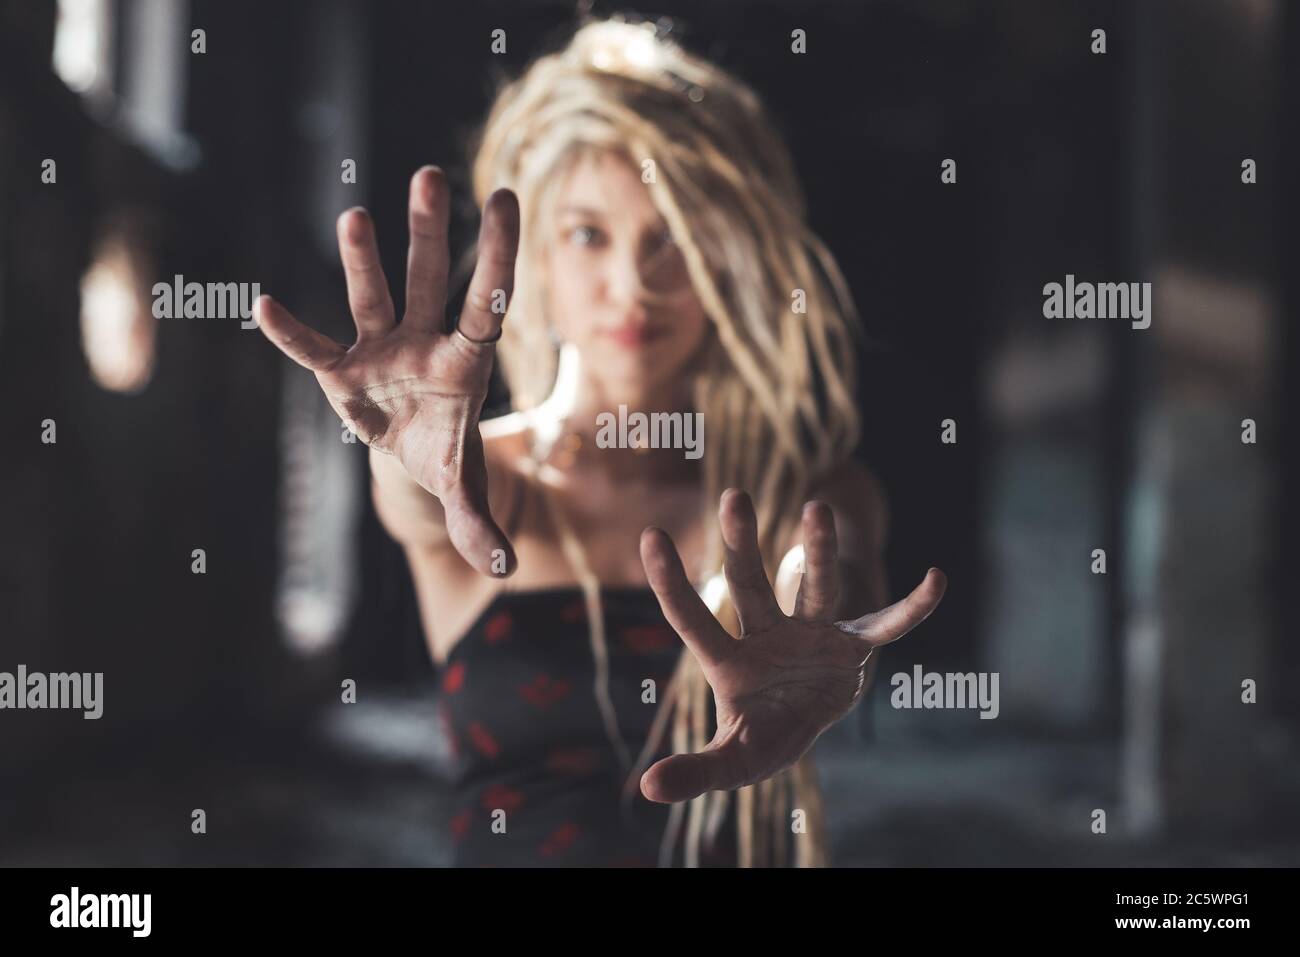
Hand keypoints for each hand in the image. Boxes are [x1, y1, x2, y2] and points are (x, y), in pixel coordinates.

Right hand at [255, 166, 519, 576]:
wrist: (409, 458)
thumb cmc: (446, 456)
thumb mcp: (465, 490)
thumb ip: (481, 523)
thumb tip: (505, 569)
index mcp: (467, 363)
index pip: (489, 302)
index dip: (499, 256)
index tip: (507, 197)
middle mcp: (424, 342)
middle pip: (429, 280)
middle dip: (430, 233)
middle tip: (432, 174)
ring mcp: (380, 350)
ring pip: (372, 296)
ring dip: (363, 259)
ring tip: (356, 216)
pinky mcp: (341, 372)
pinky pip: (315, 350)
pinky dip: (292, 334)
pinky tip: (264, 307)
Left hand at [638, 488, 946, 802]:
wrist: (801, 724)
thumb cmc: (759, 736)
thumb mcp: (732, 759)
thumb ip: (697, 770)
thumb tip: (647, 788)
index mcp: (728, 661)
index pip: (692, 619)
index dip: (671, 583)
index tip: (650, 535)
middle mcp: (765, 636)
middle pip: (749, 585)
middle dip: (742, 545)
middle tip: (733, 497)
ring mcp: (810, 635)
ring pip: (814, 588)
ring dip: (817, 552)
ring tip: (818, 508)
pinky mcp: (851, 647)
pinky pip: (885, 626)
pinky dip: (911, 609)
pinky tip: (935, 580)